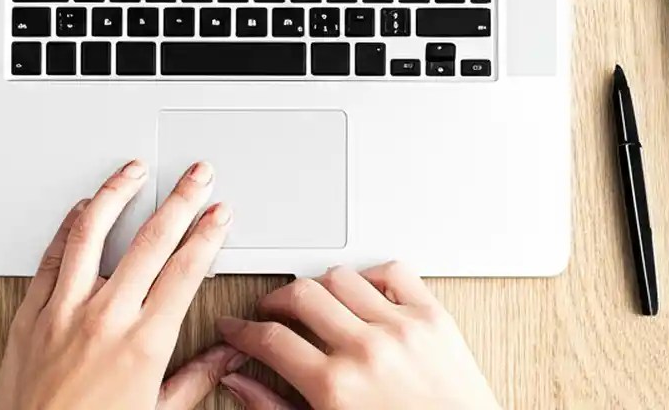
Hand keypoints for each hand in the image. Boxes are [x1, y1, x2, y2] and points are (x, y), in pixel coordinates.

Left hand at [0, 160, 241, 409]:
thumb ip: (195, 379)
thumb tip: (227, 355)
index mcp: (144, 343)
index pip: (186, 269)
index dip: (208, 233)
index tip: (219, 213)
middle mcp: (104, 318)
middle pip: (151, 240)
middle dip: (180, 199)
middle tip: (196, 174)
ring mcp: (63, 311)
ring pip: (92, 232)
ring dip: (117, 193)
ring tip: (134, 170)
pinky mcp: (29, 314)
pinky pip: (51, 256)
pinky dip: (68, 226)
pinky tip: (81, 209)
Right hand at [215, 262, 500, 409]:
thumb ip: (276, 408)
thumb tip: (238, 383)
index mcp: (336, 388)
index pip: (269, 339)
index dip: (241, 331)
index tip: (235, 328)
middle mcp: (367, 351)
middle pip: (299, 296)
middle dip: (273, 301)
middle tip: (269, 313)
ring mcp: (403, 329)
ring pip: (340, 277)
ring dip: (320, 287)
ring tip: (317, 305)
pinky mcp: (434, 318)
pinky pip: (394, 272)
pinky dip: (372, 277)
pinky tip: (363, 295)